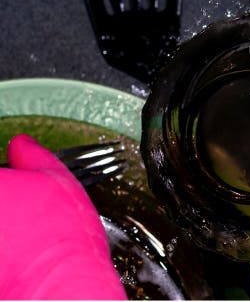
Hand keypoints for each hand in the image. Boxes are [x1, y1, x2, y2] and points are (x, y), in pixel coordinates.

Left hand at [0, 135, 124, 299]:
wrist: (60, 287)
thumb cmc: (61, 238)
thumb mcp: (58, 180)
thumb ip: (33, 155)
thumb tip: (22, 144)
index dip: (8, 184)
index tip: (16, 193)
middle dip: (5, 206)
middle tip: (19, 217)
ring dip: (3, 229)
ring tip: (16, 241)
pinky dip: (3, 254)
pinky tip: (12, 257)